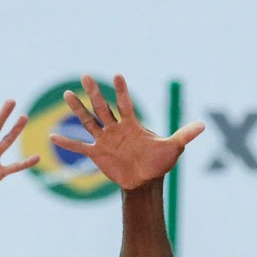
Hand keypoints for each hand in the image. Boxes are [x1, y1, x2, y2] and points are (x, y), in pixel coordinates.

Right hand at [50, 74, 203, 190]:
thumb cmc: (158, 163)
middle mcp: (116, 129)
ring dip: (78, 109)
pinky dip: (67, 143)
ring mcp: (105, 140)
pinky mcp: (98, 154)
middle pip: (103, 107)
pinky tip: (52, 136)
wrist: (145, 181)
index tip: (118, 75)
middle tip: (86, 76)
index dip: (122, 91)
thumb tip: (204, 125)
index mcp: (132, 125)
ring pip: (89, 121)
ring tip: (67, 94)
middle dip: (95, 92)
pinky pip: (80, 147)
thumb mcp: (173, 148)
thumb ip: (184, 135)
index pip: (126, 104)